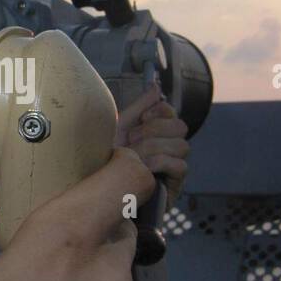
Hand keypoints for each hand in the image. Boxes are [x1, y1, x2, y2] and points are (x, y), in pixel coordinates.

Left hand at [115, 81, 189, 201]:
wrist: (99, 192)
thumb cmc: (107, 161)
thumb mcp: (119, 130)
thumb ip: (138, 108)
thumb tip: (156, 87)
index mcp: (155, 132)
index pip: (171, 113)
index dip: (160, 111)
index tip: (142, 118)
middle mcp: (167, 147)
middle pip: (180, 127)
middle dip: (154, 130)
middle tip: (132, 140)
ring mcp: (172, 167)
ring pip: (182, 145)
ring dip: (154, 147)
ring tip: (134, 155)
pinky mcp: (174, 185)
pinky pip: (181, 166)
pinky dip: (160, 162)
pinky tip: (144, 167)